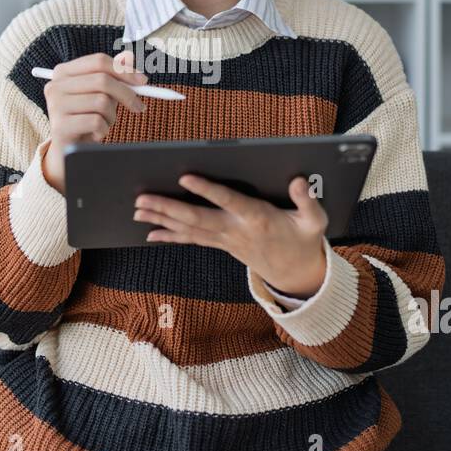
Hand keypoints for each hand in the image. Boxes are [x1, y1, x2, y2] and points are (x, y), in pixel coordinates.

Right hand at [41, 49, 148, 193]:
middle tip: (139, 107)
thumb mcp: (100, 94)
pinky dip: (104, 130)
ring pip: (101, 102)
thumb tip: (130, 61)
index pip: (98, 61)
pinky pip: (97, 122)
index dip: (124, 70)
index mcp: (63, 72)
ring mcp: (55, 106)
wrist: (69, 150)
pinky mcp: (60, 126)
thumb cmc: (86, 117)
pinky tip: (95, 133)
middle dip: (127, 94)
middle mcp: (56, 85)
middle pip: (102, 80)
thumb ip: (113, 76)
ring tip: (104, 123)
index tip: (143, 82)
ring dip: (111, 116)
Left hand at [132, 174, 328, 296]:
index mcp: (258, 219)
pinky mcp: (221, 245)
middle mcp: (236, 231)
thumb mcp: (314, 221)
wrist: (297, 273)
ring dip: (161, 220)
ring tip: (136, 210)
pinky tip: (149, 233)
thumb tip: (297, 180)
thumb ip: (307, 200)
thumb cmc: (304, 239)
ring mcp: (226, 241)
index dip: (207, 190)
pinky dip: (170, 236)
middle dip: (167, 208)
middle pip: (197, 219)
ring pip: (188, 230)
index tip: (185, 176)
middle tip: (142, 198)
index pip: (228, 201)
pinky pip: (191, 241)